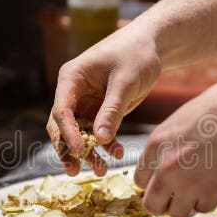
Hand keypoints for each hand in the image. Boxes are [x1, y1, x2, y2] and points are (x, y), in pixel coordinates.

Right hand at [47, 22, 162, 175]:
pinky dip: (106, 145)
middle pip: (62, 126)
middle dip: (69, 149)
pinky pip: (98, 132)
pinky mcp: (101, 110)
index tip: (80, 150)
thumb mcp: (125, 82)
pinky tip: (117, 155)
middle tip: (75, 171)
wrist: (153, 45)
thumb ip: (112, 110)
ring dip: (88, 152)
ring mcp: (86, 102)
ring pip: (80, 133)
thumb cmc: (136, 55)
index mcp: (71, 78)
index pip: (62, 110)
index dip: (68, 133)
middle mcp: (73, 92)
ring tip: (100, 170)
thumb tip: (99, 139)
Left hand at [133, 69, 216, 216]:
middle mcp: (166, 168)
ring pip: (176, 214)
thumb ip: (166, 148)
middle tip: (178, 197)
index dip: (153, 183)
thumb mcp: (180, 122)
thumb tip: (161, 168)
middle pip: (152, 204)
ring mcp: (187, 185)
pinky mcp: (211, 195)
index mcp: (155, 146)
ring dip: (187, 205)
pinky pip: (202, 209)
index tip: (165, 183)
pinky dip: (210, 201)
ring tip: (201, 189)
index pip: (140, 180)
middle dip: (164, 203)